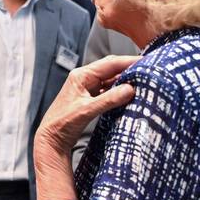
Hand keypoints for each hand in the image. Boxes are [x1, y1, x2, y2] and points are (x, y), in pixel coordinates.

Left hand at [34, 55, 137, 199]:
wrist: (51, 139)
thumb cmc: (63, 123)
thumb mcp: (87, 110)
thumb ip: (109, 99)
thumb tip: (130, 89)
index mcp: (81, 75)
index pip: (110, 63)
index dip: (129, 61)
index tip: (146, 61)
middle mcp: (84, 78)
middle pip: (111, 69)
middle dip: (129, 69)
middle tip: (149, 70)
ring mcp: (87, 88)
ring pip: (110, 80)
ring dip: (125, 80)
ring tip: (143, 81)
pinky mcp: (89, 98)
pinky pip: (108, 90)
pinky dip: (119, 91)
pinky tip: (130, 93)